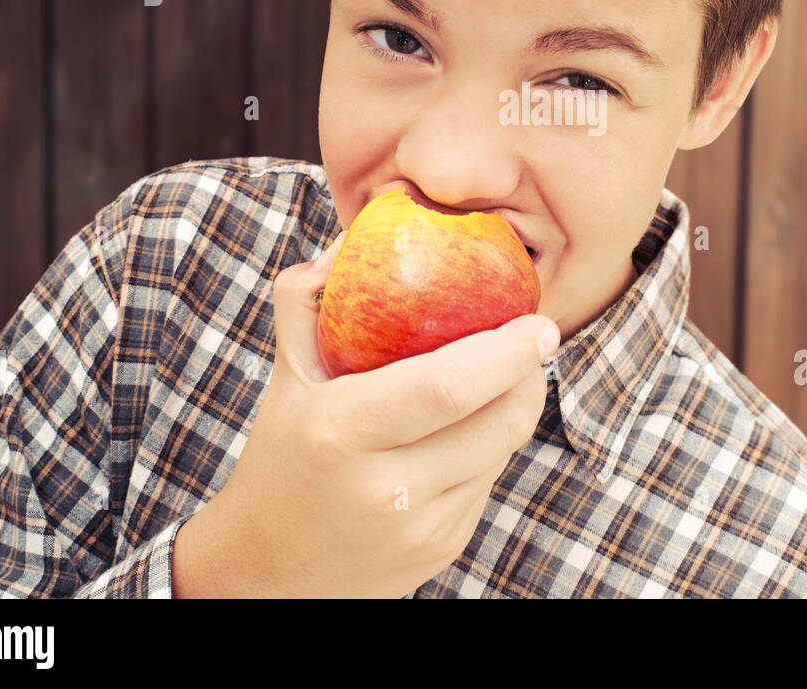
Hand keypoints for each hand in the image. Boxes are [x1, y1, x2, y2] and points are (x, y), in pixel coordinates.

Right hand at [171, 232, 559, 596]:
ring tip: (504, 377)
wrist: (265, 570)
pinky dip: (490, 448)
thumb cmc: (282, 451)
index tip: (540, 322)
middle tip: (535, 341)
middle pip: (496, 423)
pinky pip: (489, 484)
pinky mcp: (442, 551)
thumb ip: (308, 298)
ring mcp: (418, 529)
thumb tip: (353, 236)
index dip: (507, 352)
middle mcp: (382, 488)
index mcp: (340, 432)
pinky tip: (465, 431)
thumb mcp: (285, 374)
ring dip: (514, 408)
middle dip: (529, 376)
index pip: (447, 386)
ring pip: (501, 453)